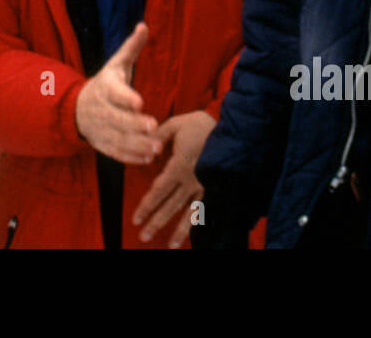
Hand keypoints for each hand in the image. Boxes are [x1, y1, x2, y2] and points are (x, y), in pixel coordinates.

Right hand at [74, 23, 160, 163]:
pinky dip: (131, 157)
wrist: (77, 109)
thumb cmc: (105, 84)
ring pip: (118, 139)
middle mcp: (101, 110)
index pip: (114, 93)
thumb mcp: (116, 65)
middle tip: (154, 127)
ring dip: (137, 145)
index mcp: (105, 88)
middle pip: (117, 119)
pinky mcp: (103, 144)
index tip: (139, 102)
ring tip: (157, 148)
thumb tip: (144, 25)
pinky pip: (116, 153)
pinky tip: (147, 159)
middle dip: (135, 125)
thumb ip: (131, 48)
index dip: (126, 97)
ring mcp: (101, 129)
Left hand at [132, 110, 215, 247]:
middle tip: (143, 236)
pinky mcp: (217, 188)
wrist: (235, 128)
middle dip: (156, 222)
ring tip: (170, 246)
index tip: (136, 219)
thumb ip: (159, 136)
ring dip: (179, 230)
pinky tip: (195, 234)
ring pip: (189, 213)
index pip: (158, 191)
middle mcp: (190, 180)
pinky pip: (206, 208)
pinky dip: (199, 222)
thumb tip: (147, 150)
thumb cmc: (202, 125)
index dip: (146, 206)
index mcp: (178, 166)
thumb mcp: (176, 124)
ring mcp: (205, 186)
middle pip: (170, 206)